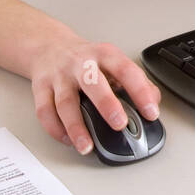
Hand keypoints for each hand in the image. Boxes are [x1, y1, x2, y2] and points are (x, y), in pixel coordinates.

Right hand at [28, 37, 161, 155]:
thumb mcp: (114, 62)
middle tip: (120, 125)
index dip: (140, 92)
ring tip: (87, 147)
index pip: (126, 70)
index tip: (151, 112)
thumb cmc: (87, 60)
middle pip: (93, 83)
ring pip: (65, 103)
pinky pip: (45, 112)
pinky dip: (56, 129)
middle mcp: (81, 64)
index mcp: (105, 55)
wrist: (50, 47)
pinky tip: (68, 140)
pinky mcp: (40, 88)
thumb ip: (136, 80)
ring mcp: (59, 76)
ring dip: (76, 127)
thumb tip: (154, 101)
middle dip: (107, 105)